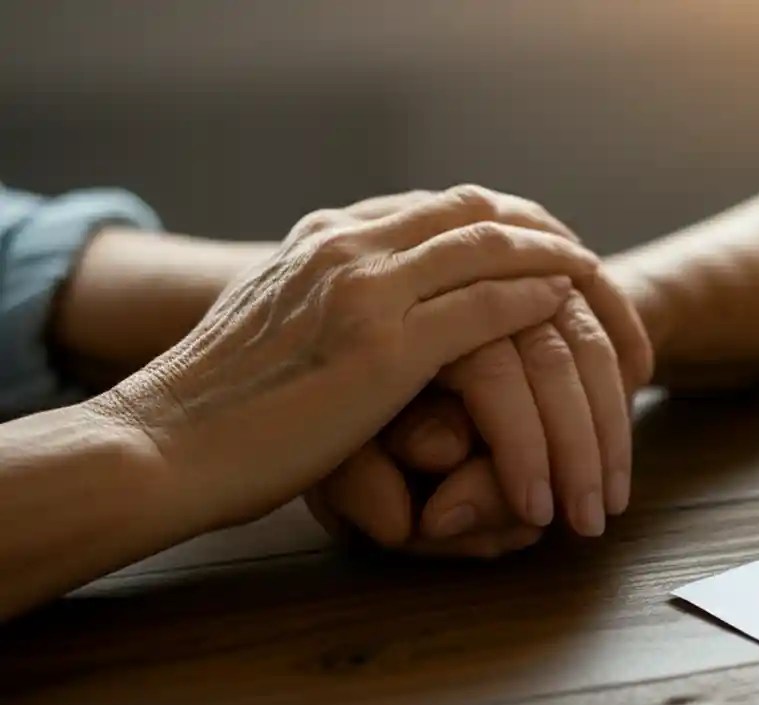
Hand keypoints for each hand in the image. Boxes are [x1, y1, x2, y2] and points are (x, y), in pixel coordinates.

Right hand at [92, 187, 599, 532]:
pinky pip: (483, 308)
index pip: (439, 205)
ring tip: (590, 276)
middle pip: (474, 212)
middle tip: (578, 252)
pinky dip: (530, 300)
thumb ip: (327, 297)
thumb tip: (370, 304)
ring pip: (488, 248)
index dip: (500, 218)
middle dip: (537, 227)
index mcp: (323, 235)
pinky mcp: (384, 347)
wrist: (164, 443)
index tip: (538, 237)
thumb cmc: (218, 403)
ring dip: (550, 258)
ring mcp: (367, 290)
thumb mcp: (275, 322)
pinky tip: (561, 309)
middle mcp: (347, 245)